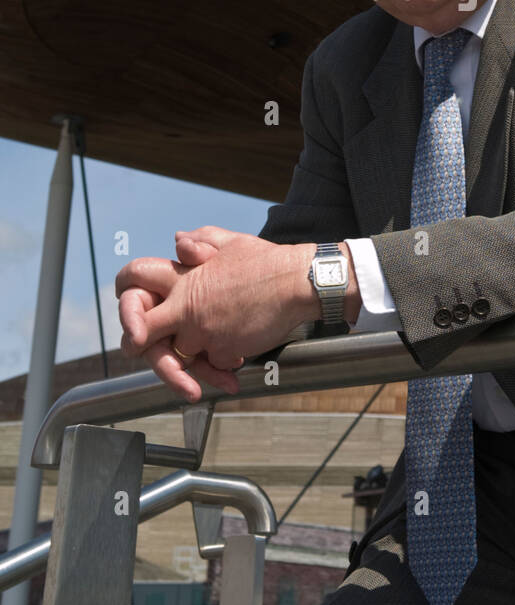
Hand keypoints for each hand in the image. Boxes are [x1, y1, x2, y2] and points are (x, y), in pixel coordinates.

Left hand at [116, 228, 315, 400]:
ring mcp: (203, 332)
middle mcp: (186, 308)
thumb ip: (197, 240)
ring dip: (195, 353)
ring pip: (181, 355)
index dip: (126, 302)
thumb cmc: (265, 260)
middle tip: (146, 349)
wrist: (296, 282)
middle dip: (142, 346)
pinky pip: (213, 364)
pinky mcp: (224, 351)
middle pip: (142, 337)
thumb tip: (177, 242)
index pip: (134, 286)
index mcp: (182, 279)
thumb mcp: (228, 241)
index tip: (131, 311)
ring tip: (218, 345)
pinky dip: (224, 362)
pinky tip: (241, 348)